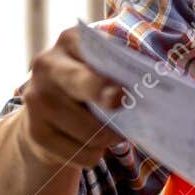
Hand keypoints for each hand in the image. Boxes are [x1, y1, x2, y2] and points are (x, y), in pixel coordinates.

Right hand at [17, 24, 129, 169]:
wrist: (47, 111)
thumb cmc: (91, 82)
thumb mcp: (104, 66)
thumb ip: (125, 69)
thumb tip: (159, 87)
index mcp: (71, 40)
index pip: (95, 50)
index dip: (111, 71)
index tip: (122, 90)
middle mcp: (47, 65)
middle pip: (83, 83)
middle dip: (106, 95)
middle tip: (121, 104)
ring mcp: (36, 100)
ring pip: (89, 130)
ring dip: (110, 137)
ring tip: (112, 131)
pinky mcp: (34, 133)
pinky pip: (80, 154)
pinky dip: (94, 154)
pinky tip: (91, 144)